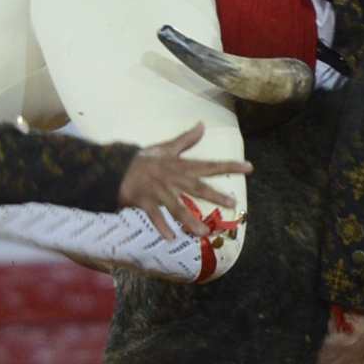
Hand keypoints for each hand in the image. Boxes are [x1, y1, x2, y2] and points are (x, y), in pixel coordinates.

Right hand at [119, 123, 251, 240]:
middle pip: (196, 187)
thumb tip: (202, 125)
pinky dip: (162, 226)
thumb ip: (186, 140)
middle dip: (214, 195)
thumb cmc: (143, 160)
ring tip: (204, 232)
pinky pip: (155, 216)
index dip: (229, 166)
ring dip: (190, 220)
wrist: (115, 169)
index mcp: (180, 166)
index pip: (209, 165)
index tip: (249, 167)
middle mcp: (172, 178)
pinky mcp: (144, 201)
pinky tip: (171, 238)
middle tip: (232, 203)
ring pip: (177, 206)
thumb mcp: (166, 149)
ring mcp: (158, 191)